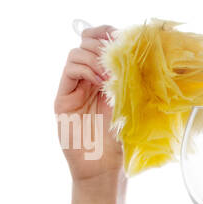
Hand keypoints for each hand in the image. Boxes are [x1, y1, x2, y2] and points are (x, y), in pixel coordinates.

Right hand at [54, 23, 124, 184]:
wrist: (103, 169)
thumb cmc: (121, 142)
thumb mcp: (132, 106)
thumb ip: (131, 82)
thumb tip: (139, 55)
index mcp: (107, 78)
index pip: (102, 43)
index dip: (110, 34)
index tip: (123, 37)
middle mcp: (88, 80)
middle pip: (87, 41)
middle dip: (101, 41)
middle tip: (115, 53)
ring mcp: (74, 88)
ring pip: (77, 52)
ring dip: (95, 56)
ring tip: (109, 73)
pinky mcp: (63, 98)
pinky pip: (70, 69)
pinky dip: (85, 68)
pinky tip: (99, 81)